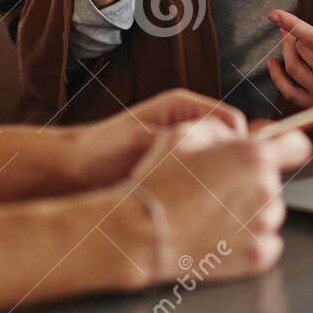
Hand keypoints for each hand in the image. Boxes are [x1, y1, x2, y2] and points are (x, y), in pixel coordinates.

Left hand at [67, 89, 248, 187]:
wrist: (74, 171)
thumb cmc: (101, 149)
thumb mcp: (140, 138)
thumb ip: (180, 135)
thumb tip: (221, 142)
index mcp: (182, 105)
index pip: (232, 121)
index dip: (237, 145)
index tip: (230, 171)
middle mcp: (188, 123)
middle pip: (232, 141)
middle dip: (232, 164)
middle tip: (223, 190)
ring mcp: (186, 145)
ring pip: (222, 161)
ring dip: (221, 180)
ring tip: (210, 200)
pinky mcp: (179, 167)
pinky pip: (207, 176)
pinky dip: (208, 190)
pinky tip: (201, 206)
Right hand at [131, 130, 312, 282]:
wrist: (141, 233)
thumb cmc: (159, 184)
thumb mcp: (183, 133)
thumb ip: (220, 128)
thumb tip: (235, 134)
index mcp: (253, 157)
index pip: (296, 144)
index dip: (286, 144)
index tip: (279, 149)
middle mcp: (266, 191)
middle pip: (273, 180)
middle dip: (251, 180)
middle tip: (216, 186)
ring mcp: (264, 227)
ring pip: (269, 212)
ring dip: (250, 210)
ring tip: (213, 213)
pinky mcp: (258, 257)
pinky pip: (267, 242)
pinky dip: (250, 239)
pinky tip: (222, 234)